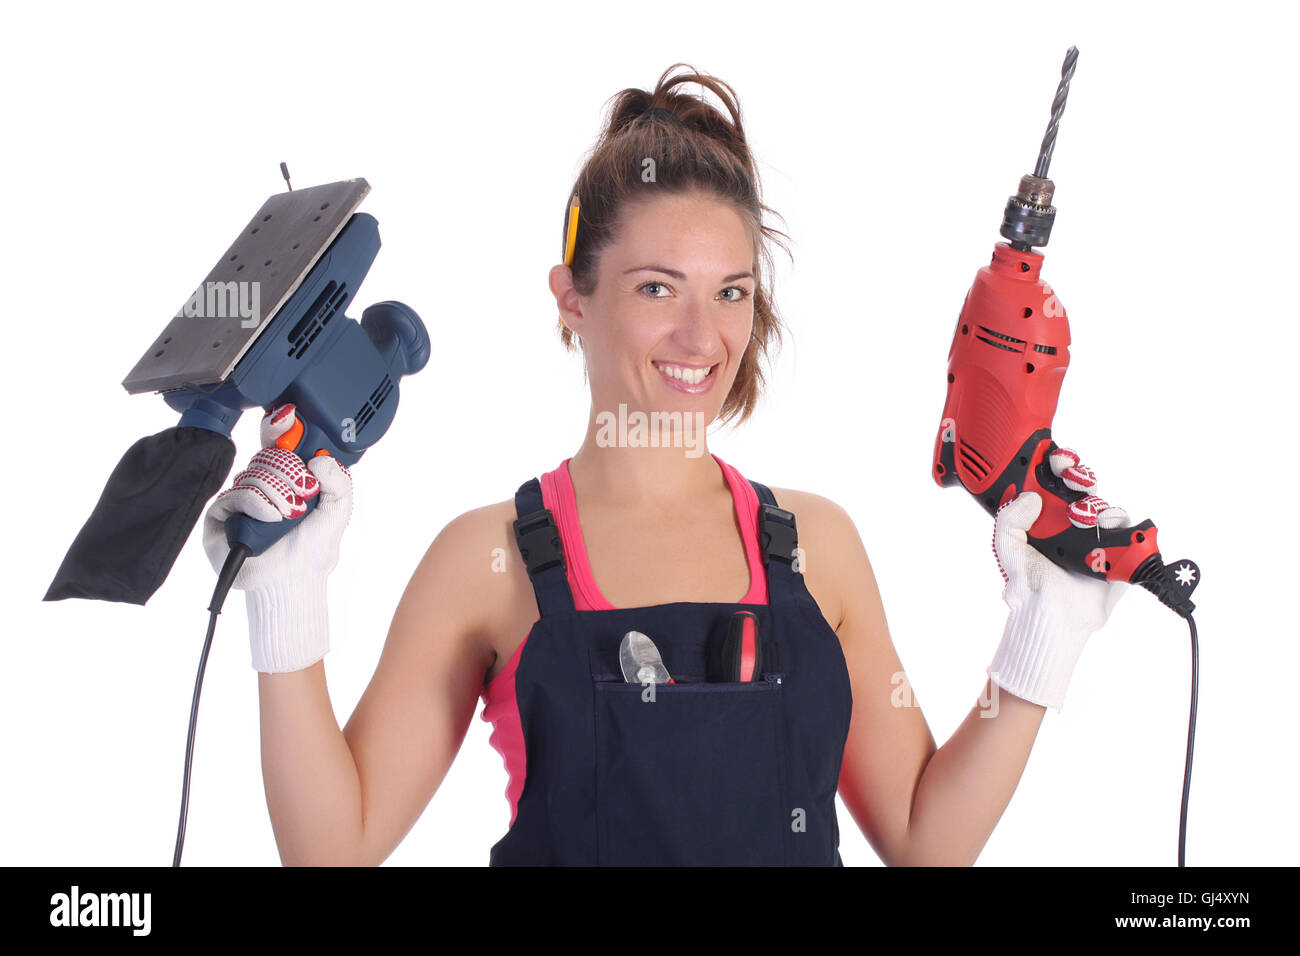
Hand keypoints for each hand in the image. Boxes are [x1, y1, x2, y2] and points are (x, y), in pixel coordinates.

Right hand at [202, 403, 352, 672]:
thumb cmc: (314, 549)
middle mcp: (262, 482)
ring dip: (277, 493)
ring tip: (290, 516)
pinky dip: (256, 504)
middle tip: (303, 492)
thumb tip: (319, 459)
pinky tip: (270, 519)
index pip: (279, 439)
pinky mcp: (221, 514)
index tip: (290, 416)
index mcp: (288, 476)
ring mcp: (240, 497)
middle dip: (289, 471)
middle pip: (267, 452)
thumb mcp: (338, 510)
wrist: (292, 582)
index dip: (281, 425)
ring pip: (253, 472)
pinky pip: (236, 494)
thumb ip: (338, 481)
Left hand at [986, 446, 1126, 711]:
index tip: (1056, 459)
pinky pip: (1129, 532)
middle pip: (1086, 486)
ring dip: (1097, 505)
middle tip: (1075, 481)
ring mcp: (1098, 536)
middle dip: (1082, 476)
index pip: (1055, 479)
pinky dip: (1123, 526)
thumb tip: (1032, 497)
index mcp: (1046, 514)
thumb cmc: (1027, 583)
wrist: (1050, 616)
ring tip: (1082, 518)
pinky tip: (1106, 530)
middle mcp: (1073, 521)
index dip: (1059, 463)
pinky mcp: (1118, 553)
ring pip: (1107, 506)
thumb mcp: (1007, 548)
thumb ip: (1010, 519)